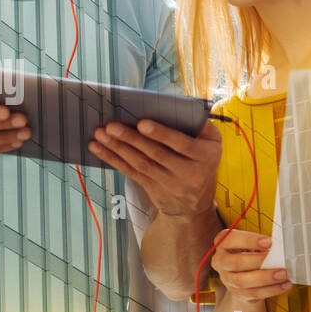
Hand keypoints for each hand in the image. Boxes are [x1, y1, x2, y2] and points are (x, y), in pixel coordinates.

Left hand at [87, 118, 221, 218]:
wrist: (195, 204)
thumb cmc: (201, 161)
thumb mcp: (212, 144)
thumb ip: (201, 126)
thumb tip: (182, 107)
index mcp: (206, 156)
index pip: (182, 144)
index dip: (161, 134)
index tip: (141, 123)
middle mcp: (190, 173)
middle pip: (156, 154)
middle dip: (131, 139)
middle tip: (111, 126)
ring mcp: (171, 185)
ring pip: (140, 164)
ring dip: (117, 148)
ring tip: (101, 134)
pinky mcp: (154, 191)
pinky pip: (131, 173)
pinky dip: (113, 159)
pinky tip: (99, 149)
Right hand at [210, 228, 290, 304]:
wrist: (244, 273)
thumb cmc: (249, 252)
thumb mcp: (251, 244)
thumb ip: (261, 244)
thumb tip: (278, 248)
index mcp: (222, 243)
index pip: (230, 239)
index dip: (248, 240)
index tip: (268, 242)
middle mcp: (220, 261)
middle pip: (235, 262)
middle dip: (258, 261)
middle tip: (278, 260)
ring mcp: (226, 278)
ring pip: (242, 281)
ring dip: (265, 278)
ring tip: (283, 274)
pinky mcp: (237, 293)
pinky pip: (253, 293)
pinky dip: (271, 289)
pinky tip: (284, 284)